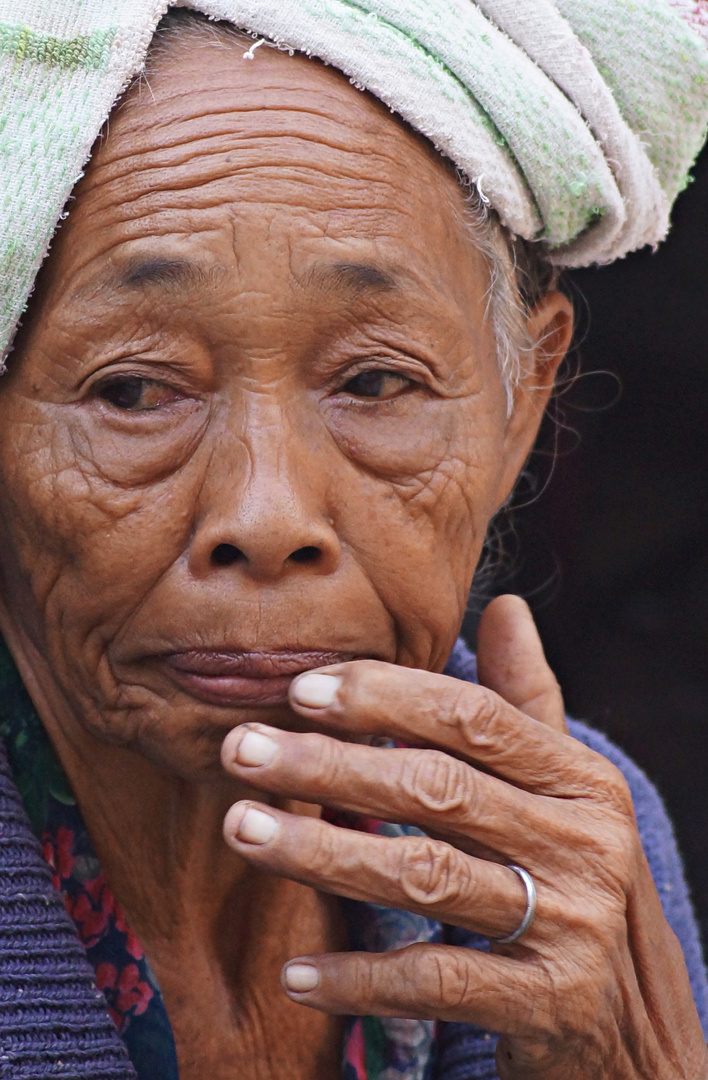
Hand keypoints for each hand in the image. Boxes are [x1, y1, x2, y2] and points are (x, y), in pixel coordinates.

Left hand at [221, 596, 707, 1078]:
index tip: (299, 690)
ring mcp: (570, 926)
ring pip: (423, 876)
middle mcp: (584, 846)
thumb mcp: (568, 791)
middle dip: (328, 766)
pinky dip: (359, 979)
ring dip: (321, 853)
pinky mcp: (548, 1005)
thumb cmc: (575, 883)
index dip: (382, 697)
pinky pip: (435, 983)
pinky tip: (295, 972)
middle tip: (242, 750)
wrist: (639, 1028)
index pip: (472, 718)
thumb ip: (527, 703)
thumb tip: (507, 605)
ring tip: (243, 828)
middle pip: (435, 788)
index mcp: (582, 781)